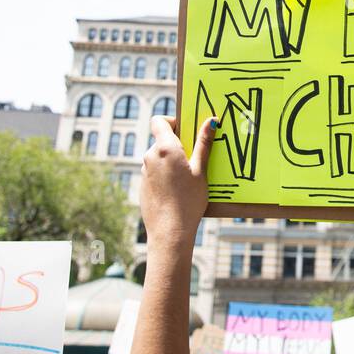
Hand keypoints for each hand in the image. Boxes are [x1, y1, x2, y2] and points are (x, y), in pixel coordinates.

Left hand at [139, 114, 215, 249]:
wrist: (170, 232)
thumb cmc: (188, 201)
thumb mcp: (201, 171)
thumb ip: (204, 144)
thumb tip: (211, 121)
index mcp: (165, 148)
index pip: (159, 121)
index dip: (173, 121)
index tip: (187, 131)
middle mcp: (150, 156)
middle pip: (162, 140)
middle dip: (178, 145)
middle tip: (195, 159)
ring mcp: (144, 171)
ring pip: (159, 157)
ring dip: (172, 161)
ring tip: (189, 179)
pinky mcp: (143, 185)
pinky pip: (155, 172)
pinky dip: (166, 175)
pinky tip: (178, 191)